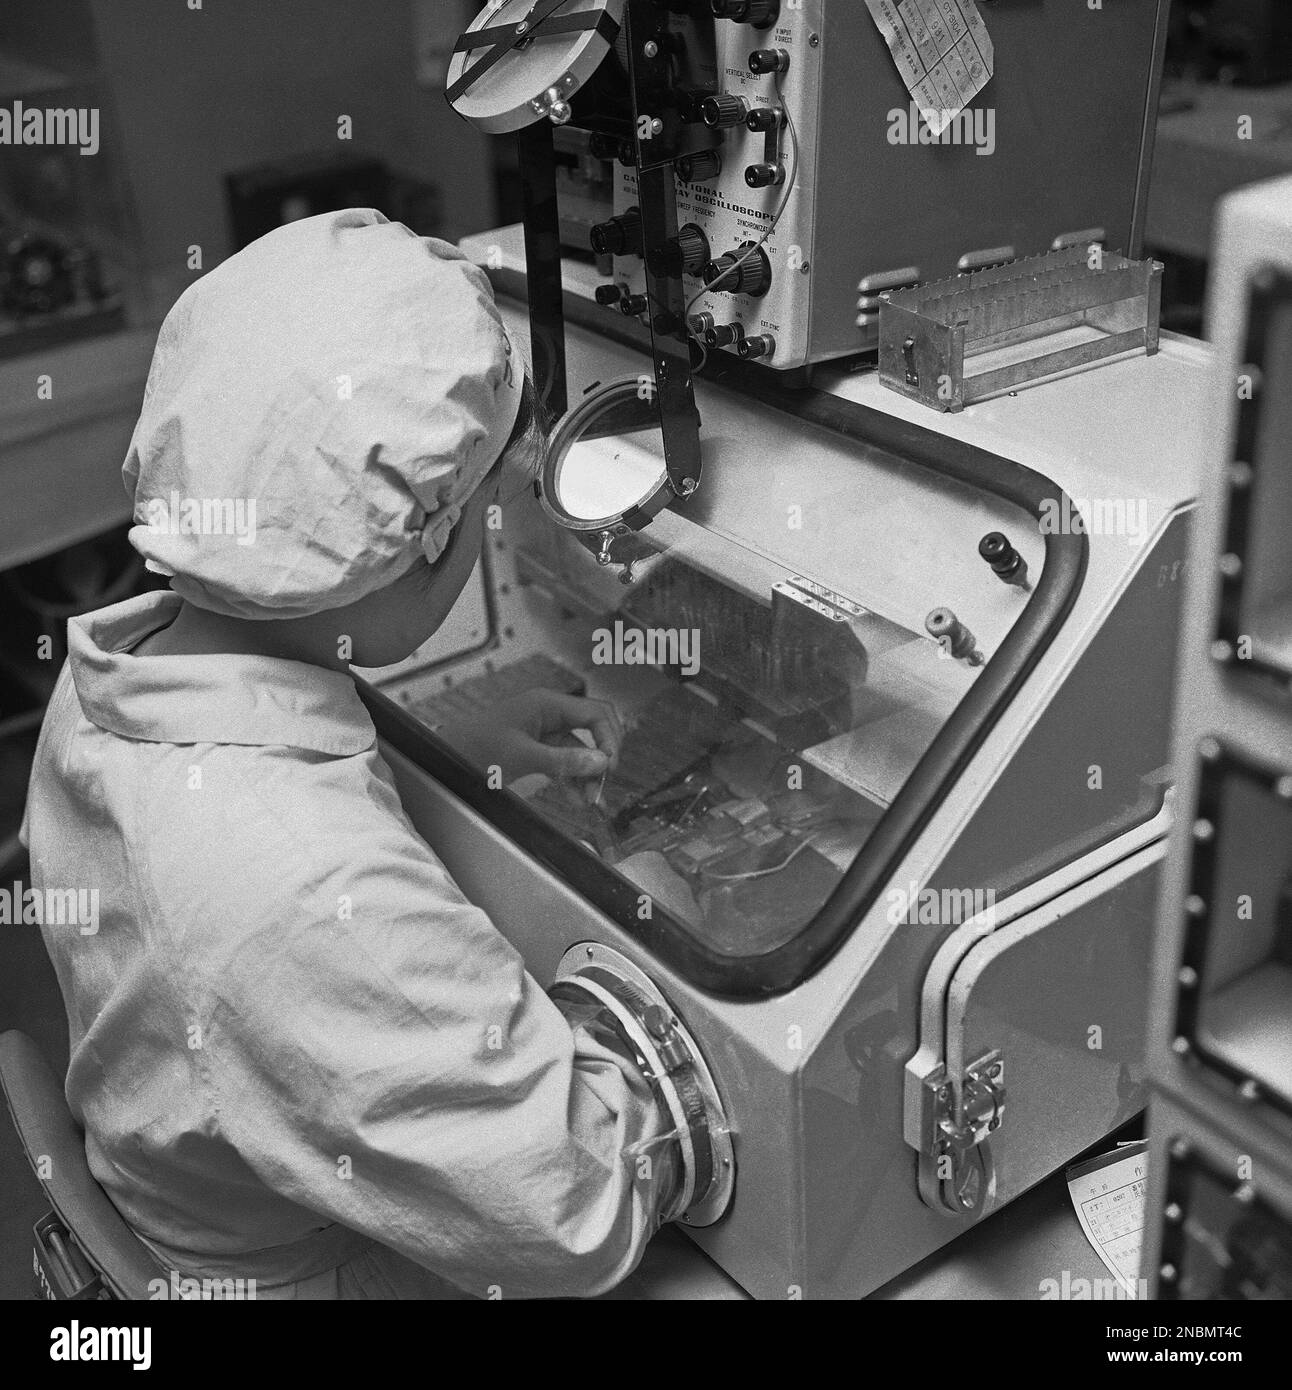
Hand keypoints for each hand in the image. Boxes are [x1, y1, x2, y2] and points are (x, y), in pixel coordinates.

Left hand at [444, 688, 622, 783]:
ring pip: (579, 748)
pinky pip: (564, 759)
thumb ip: (564, 760)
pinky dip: (572, 777)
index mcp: (546, 703)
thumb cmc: (474, 748)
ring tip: (591, 801)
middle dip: (602, 756)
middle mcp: (549, 712)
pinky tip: (577, 797)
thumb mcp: (522, 756)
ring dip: (588, 772)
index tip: (610, 768)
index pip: (595, 713)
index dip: (609, 739)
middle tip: (604, 784)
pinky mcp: (535, 747)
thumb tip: (601, 762)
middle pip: (593, 728)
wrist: (443, 757)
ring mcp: (542, 730)